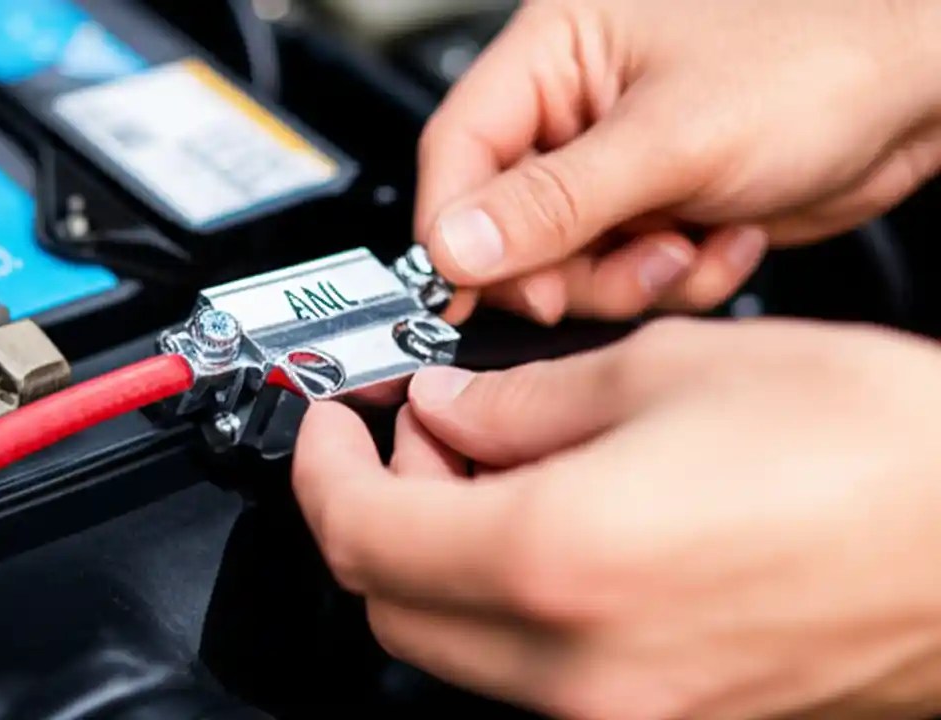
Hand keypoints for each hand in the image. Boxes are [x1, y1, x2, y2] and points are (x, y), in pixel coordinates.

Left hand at [293, 318, 940, 718]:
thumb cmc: (877, 450)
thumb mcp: (669, 370)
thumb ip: (522, 400)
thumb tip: (447, 410)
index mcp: (561, 557)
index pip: (360, 533)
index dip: (323, 467)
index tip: (334, 422)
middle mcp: (578, 664)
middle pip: (393, 599)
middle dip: (379, 506)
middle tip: (418, 431)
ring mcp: (621, 711)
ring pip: (455, 641)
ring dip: (440, 551)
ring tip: (497, 462)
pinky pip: (532, 667)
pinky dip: (508, 593)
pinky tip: (557, 519)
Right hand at [419, 0, 940, 324]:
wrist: (924, 90)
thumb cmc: (821, 57)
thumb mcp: (672, 139)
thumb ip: (554, 202)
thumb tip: (456, 246)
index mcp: (555, 52)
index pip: (458, 150)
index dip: (455, 229)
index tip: (468, 289)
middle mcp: (576, 109)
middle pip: (505, 222)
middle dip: (563, 267)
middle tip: (617, 269)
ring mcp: (617, 164)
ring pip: (566, 262)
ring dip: (628, 279)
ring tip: (686, 247)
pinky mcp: (658, 208)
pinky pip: (625, 274)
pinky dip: (674, 278)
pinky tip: (722, 240)